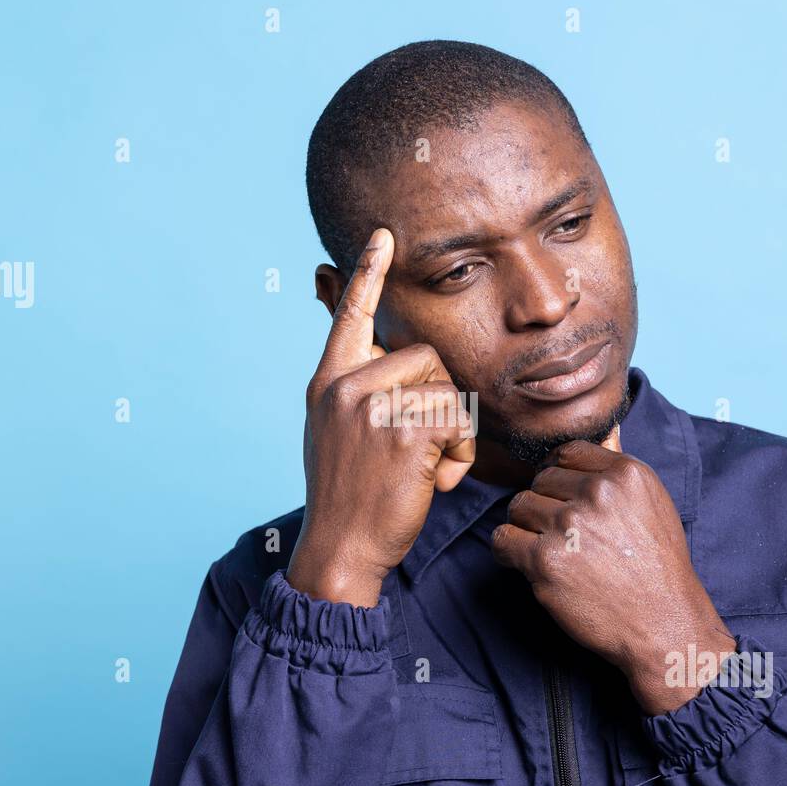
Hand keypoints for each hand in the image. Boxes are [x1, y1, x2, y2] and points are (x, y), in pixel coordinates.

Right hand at [286, 229, 475, 607]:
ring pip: (447, 386)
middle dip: (441, 400)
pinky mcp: (404, 429)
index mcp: (328, 382)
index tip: (384, 235)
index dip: (368, 273)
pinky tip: (433, 480)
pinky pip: (458, 419)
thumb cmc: (349, 498)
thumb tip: (389, 360)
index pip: (350, 314)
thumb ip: (358, 393)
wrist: (340, 550)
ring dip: (453, 432)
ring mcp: (371, 405)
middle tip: (422, 448)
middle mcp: (344, 385)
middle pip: (426, 355)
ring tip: (425, 467)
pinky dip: (458, 454)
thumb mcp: (337, 433)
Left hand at [491, 432, 735, 714]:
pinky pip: (502, 539)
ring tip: (552, 551)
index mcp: (624, 473)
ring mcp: (568, 526)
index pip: (566, 453)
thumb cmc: (658, 568)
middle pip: (540, 480)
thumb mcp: (652, 504)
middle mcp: (596, 494)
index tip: (563, 498)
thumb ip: (618, 472)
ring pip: (518, 507)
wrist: (663, 624)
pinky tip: (527, 562)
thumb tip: (596, 438)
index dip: (559, 476)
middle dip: (545, 505)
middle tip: (565, 536)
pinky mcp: (544, 561)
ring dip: (527, 528)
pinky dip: (508, 551)